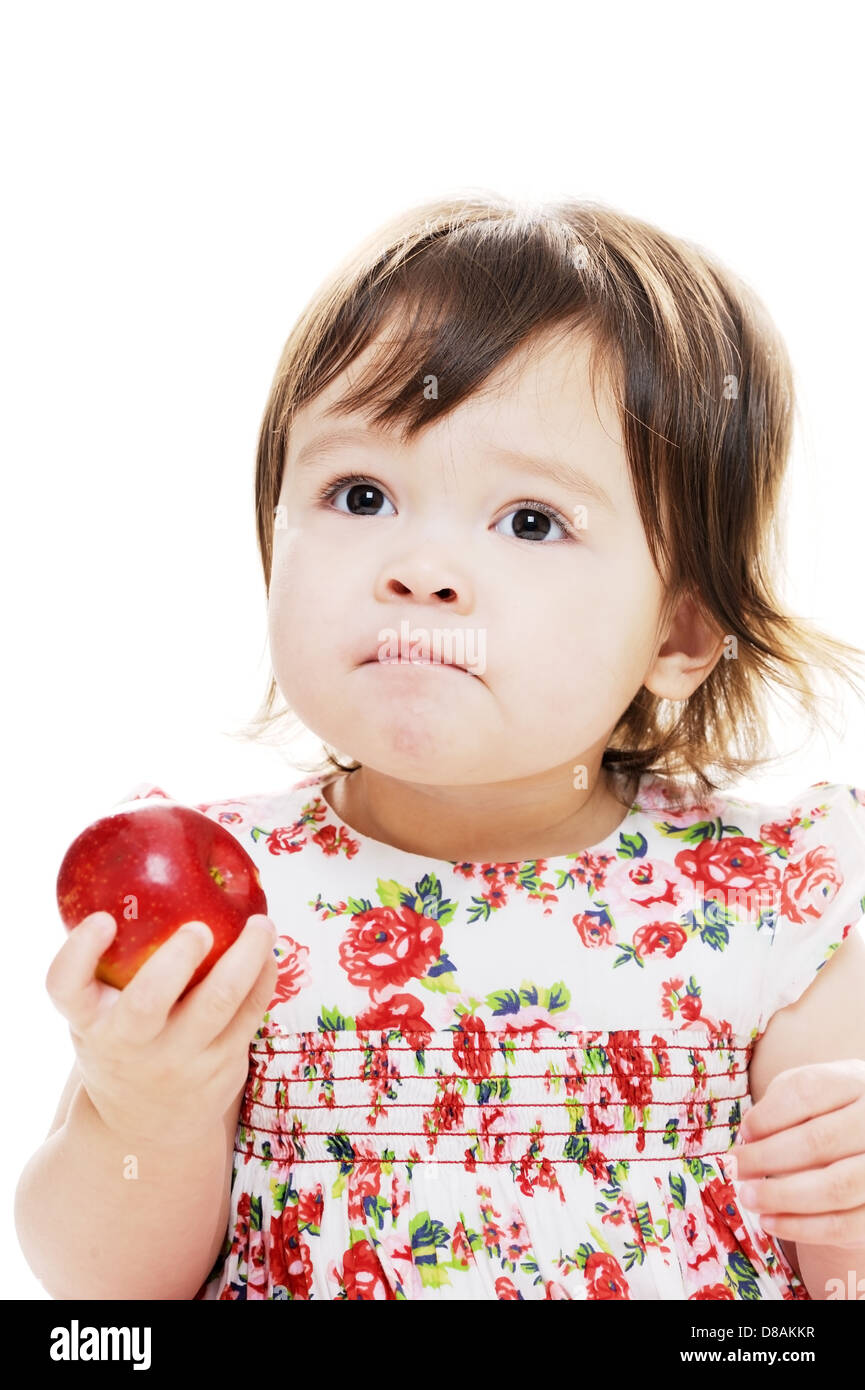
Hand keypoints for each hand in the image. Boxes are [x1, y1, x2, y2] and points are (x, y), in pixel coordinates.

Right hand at [46, 909, 278, 1146]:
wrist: (145, 1127)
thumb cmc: (122, 1044)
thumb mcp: (99, 1016)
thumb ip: (109, 968)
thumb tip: (143, 879)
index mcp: (90, 1022)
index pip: (65, 987)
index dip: (79, 952)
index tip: (102, 919)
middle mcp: (129, 1045)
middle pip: (147, 1003)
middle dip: (176, 959)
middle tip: (199, 926)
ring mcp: (178, 1061)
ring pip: (218, 1004)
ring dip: (246, 956)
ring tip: (261, 924)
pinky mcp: (221, 1068)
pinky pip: (250, 1014)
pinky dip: (263, 977)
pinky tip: (268, 954)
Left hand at [731, 1059, 864, 1248]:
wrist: (863, 1149)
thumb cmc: (826, 1114)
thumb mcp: (807, 1094)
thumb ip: (778, 1106)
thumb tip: (749, 1139)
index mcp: (855, 1081)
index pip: (808, 1090)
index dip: (769, 1114)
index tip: (743, 1133)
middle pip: (820, 1140)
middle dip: (768, 1157)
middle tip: (735, 1168)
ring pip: (835, 1187)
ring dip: (782, 1196)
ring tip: (748, 1197)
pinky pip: (844, 1225)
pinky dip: (802, 1228)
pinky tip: (770, 1222)